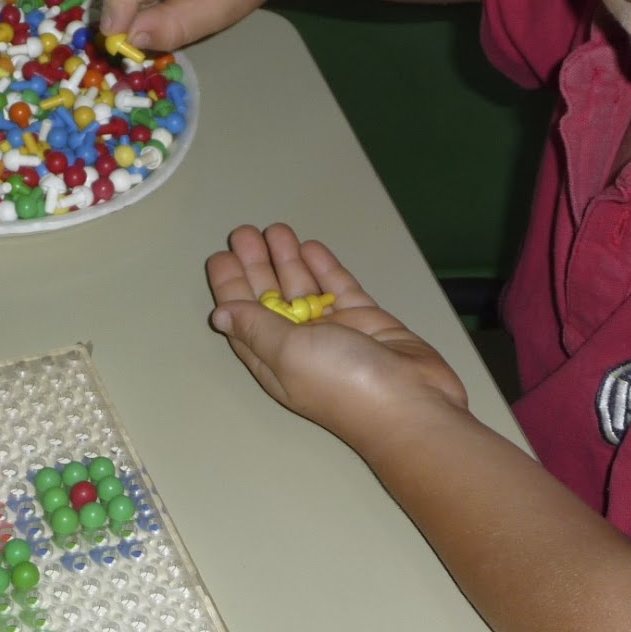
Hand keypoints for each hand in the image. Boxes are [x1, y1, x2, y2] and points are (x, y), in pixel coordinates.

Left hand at [207, 224, 468, 448]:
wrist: (410, 402)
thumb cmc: (341, 382)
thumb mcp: (287, 353)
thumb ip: (256, 327)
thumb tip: (219, 315)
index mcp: (273, 359)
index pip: (243, 317)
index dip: (230, 287)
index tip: (221, 256)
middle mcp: (300, 345)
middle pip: (270, 298)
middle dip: (257, 265)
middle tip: (244, 232)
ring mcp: (334, 331)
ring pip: (304, 288)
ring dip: (288, 260)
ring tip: (275, 229)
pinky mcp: (365, 319)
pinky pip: (338, 287)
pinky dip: (324, 268)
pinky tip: (310, 247)